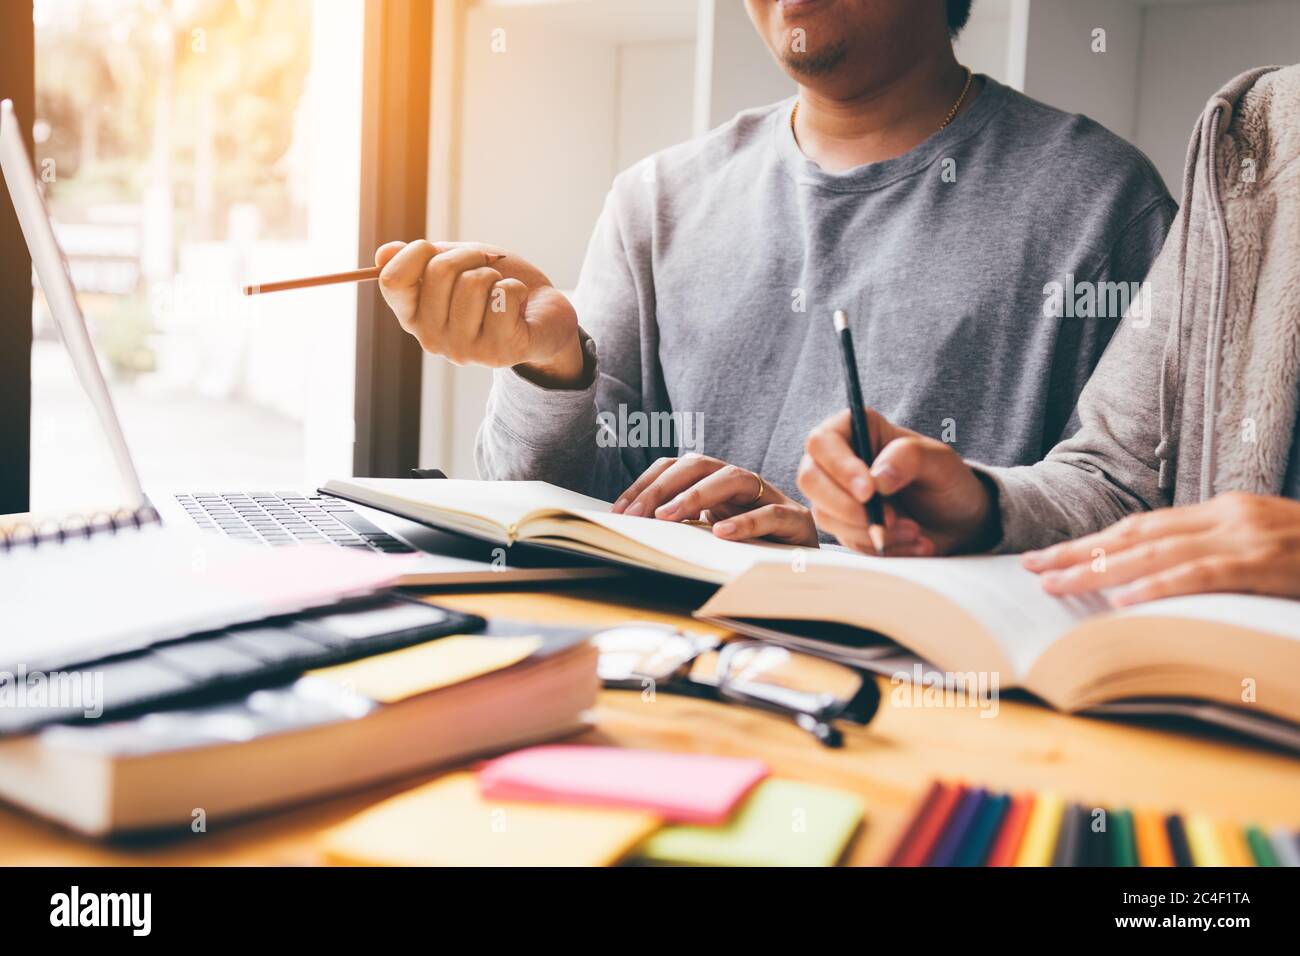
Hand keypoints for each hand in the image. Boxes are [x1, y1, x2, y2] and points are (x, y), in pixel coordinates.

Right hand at [375, 240, 586, 387]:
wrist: (542, 316)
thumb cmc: (495, 288)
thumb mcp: (456, 266)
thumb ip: (422, 261)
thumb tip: (383, 254)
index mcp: (413, 316)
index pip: (392, 280)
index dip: (416, 251)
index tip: (438, 250)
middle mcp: (432, 339)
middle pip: (437, 271)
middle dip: (469, 255)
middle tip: (485, 266)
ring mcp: (464, 350)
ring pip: (473, 282)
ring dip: (495, 275)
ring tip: (500, 291)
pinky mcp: (498, 352)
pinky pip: (503, 295)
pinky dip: (516, 288)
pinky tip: (518, 305)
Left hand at [610, 454, 817, 546]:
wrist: (811, 569)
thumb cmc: (756, 551)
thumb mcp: (714, 537)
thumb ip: (684, 528)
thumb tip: (633, 530)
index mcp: (719, 485)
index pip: (678, 467)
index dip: (647, 484)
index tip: (619, 511)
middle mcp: (743, 484)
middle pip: (701, 465)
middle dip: (663, 487)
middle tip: (636, 515)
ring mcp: (771, 499)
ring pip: (734, 479)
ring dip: (696, 495)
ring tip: (669, 516)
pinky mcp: (796, 521)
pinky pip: (770, 515)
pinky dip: (745, 522)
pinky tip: (721, 533)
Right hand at [798, 408, 998, 555]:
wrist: (957, 520)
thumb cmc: (947, 480)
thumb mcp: (940, 462)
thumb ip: (909, 458)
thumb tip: (876, 478)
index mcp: (856, 429)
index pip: (823, 442)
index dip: (840, 467)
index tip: (869, 492)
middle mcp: (838, 461)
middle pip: (810, 479)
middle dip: (847, 506)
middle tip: (889, 518)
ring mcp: (836, 496)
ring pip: (826, 515)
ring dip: (871, 530)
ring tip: (914, 530)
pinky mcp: (844, 526)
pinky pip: (847, 541)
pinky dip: (881, 547)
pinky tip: (913, 542)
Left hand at [1023, 492, 1299, 605]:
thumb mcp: (1262, 551)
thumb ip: (1214, 560)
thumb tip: (1157, 581)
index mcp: (1223, 510)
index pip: (1142, 526)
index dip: (1092, 541)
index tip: (1050, 555)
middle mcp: (1228, 515)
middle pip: (1136, 534)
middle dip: (1079, 553)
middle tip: (1030, 569)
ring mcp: (1247, 536)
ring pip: (1155, 551)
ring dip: (1099, 570)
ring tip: (1055, 585)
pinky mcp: (1265, 562)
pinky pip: (1200, 574)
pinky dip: (1156, 585)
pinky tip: (1120, 599)